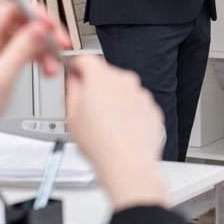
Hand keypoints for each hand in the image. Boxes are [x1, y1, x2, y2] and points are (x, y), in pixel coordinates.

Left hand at [0, 0, 68, 190]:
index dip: (35, 13)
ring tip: (52, 67)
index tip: (51, 26)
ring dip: (42, 47)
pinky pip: (18, 45)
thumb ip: (20, 51)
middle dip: (44, 32)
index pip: (10, 7)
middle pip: (20, 19)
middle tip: (60, 45)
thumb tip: (38, 29)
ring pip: (22, 33)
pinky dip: (33, 55)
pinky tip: (43, 67)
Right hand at [65, 56, 167, 209]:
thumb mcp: (71, 116)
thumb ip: (71, 91)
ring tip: (104, 126)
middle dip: (95, 87)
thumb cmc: (101, 144)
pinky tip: (119, 131)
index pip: (85, 59)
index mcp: (101, 78)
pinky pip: (136, 105)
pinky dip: (128, 113)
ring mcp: (141, 95)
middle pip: (105, 75)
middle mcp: (125, 81)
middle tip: (86, 108)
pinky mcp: (151, 109)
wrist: (129, 164)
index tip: (73, 74)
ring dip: (113, 102)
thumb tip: (73, 83)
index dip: (76, 66)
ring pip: (122, 91)